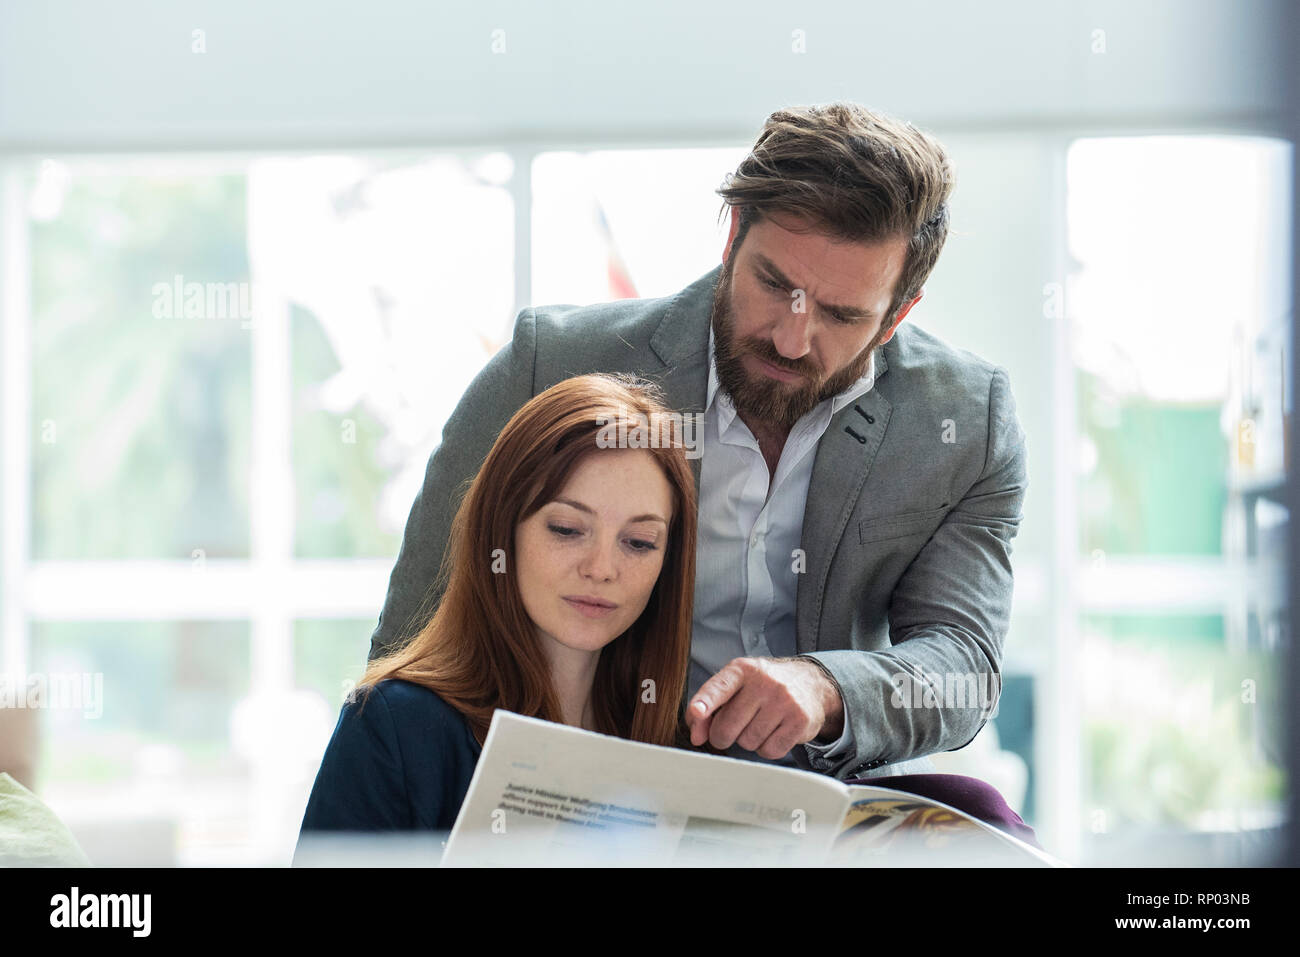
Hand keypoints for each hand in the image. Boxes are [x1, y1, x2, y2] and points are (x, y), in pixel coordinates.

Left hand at [685, 657, 843, 758]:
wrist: (809, 684)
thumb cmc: (762, 688)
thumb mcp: (735, 687)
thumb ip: (709, 708)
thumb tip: (697, 737)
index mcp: (742, 669)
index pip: (719, 687)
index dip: (705, 701)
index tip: (696, 711)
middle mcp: (764, 682)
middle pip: (727, 727)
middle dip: (723, 735)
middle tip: (734, 728)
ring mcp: (784, 700)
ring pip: (747, 742)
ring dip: (748, 741)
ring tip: (760, 723)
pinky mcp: (800, 720)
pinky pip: (770, 751)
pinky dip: (767, 749)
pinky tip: (774, 732)